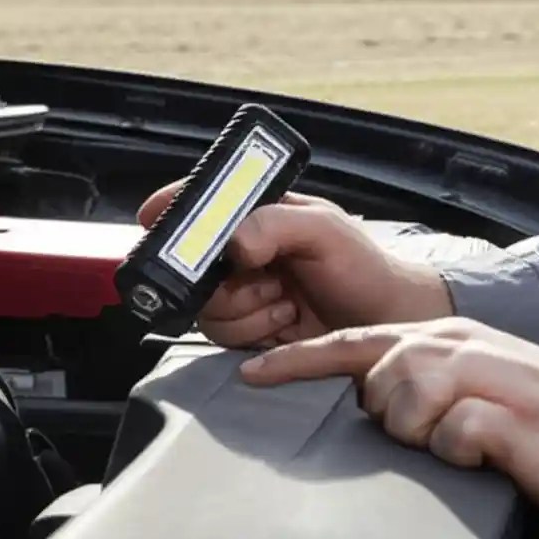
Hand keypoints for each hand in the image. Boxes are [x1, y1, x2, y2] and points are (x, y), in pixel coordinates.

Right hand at [137, 182, 453, 347]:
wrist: (386, 324)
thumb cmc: (364, 267)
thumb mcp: (325, 230)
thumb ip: (276, 224)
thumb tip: (233, 243)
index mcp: (258, 215)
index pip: (200, 204)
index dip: (171, 209)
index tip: (153, 217)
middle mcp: (242, 252)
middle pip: (189, 265)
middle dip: (222, 280)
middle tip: (264, 279)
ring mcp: (242, 291)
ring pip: (202, 305)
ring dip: (243, 310)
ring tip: (283, 303)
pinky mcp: (247, 327)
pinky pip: (219, 334)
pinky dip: (250, 333)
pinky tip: (282, 324)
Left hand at [239, 318, 538, 525]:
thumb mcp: (480, 384)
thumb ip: (425, 380)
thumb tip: (371, 397)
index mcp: (448, 338)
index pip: (353, 343)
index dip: (298, 361)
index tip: (249, 374)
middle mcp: (459, 346)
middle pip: (372, 378)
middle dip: (389, 416)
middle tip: (443, 434)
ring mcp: (483, 376)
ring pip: (401, 403)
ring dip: (425, 436)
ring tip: (471, 444)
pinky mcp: (505, 415)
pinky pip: (449, 435)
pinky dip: (460, 454)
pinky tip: (491, 454)